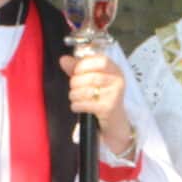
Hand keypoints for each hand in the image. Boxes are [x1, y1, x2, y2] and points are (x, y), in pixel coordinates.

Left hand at [61, 43, 135, 158]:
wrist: (114, 122)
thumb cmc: (102, 98)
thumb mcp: (91, 80)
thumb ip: (77, 68)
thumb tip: (64, 59)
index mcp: (115, 70)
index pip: (101, 61)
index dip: (84, 65)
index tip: (76, 71)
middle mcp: (118, 82)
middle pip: (91, 77)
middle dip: (75, 82)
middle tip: (73, 87)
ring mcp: (114, 95)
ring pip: (86, 90)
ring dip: (74, 95)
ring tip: (75, 97)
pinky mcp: (108, 108)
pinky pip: (85, 104)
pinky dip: (76, 105)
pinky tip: (77, 106)